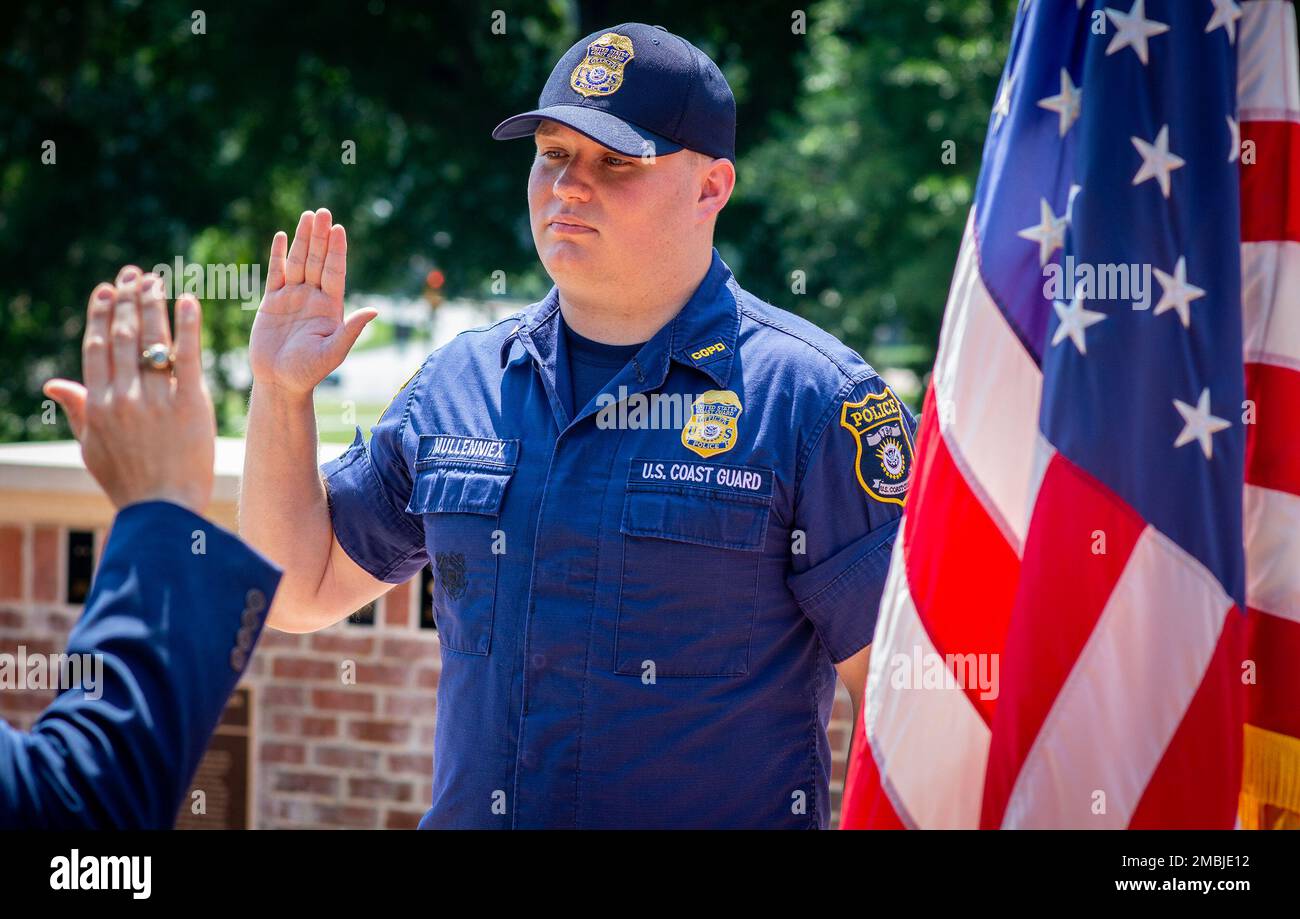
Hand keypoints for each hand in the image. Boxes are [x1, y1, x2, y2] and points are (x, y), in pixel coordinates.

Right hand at [43, 266, 215, 515]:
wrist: (164, 511)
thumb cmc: (129, 482)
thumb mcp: (93, 448)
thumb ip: (77, 410)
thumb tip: (52, 382)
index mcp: (98, 405)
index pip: (97, 347)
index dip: (100, 314)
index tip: (106, 290)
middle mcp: (124, 397)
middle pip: (123, 337)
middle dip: (126, 300)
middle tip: (132, 274)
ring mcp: (156, 400)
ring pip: (152, 341)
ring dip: (152, 305)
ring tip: (155, 280)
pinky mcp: (190, 405)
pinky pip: (187, 358)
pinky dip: (187, 327)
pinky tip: (188, 301)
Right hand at [249, 208, 377, 396]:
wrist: (280, 382)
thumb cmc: (309, 371)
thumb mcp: (334, 351)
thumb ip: (351, 330)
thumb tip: (374, 310)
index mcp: (331, 307)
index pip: (335, 272)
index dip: (337, 251)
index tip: (339, 229)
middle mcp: (314, 298)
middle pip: (318, 261)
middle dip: (320, 237)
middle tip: (323, 212)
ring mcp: (293, 297)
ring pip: (299, 262)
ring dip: (303, 239)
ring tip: (308, 216)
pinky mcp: (273, 301)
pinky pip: (277, 273)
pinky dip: (279, 254)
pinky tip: (283, 236)